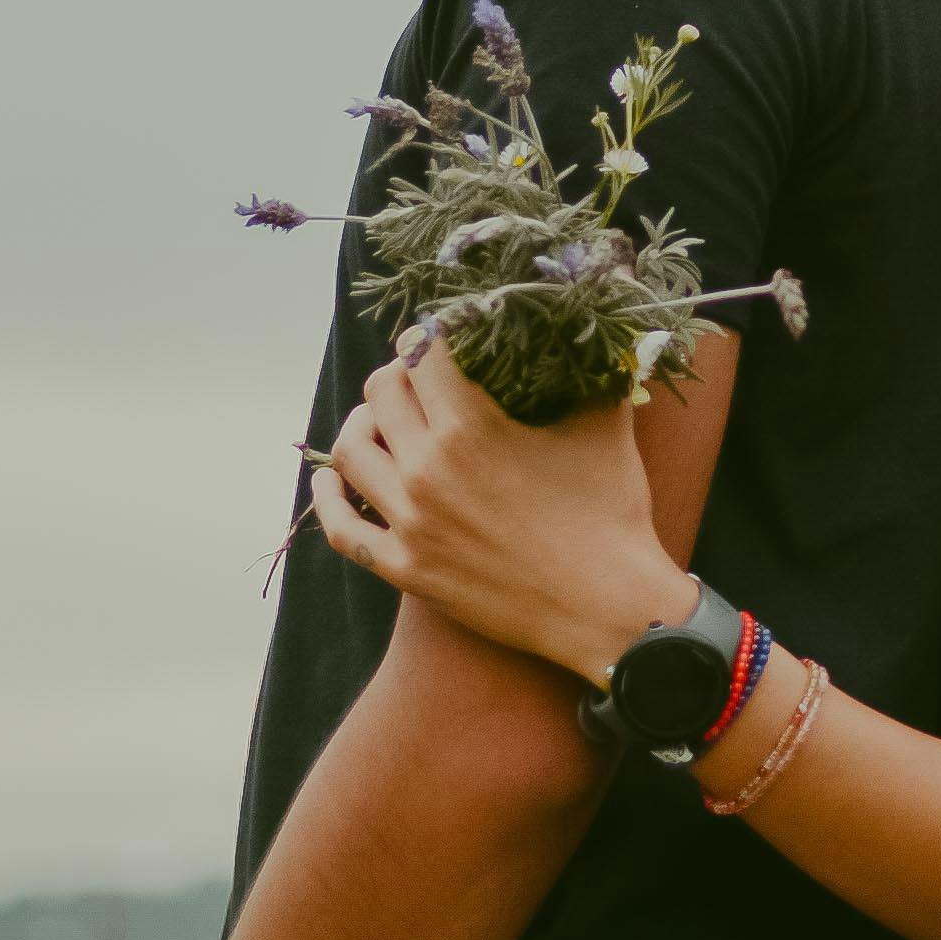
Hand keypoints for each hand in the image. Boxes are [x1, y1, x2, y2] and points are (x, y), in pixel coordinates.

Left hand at [311, 346, 680, 679]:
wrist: (607, 609)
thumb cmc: (611, 513)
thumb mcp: (604, 425)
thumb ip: (593, 368)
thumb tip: (591, 331)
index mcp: (469, 427)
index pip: (419, 351)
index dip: (431, 333)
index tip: (445, 335)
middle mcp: (426, 470)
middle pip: (380, 393)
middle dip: (398, 372)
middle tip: (421, 376)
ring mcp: (409, 524)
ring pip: (350, 452)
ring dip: (362, 423)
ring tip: (381, 418)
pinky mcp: (406, 569)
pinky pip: (343, 529)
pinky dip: (329, 498)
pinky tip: (333, 480)